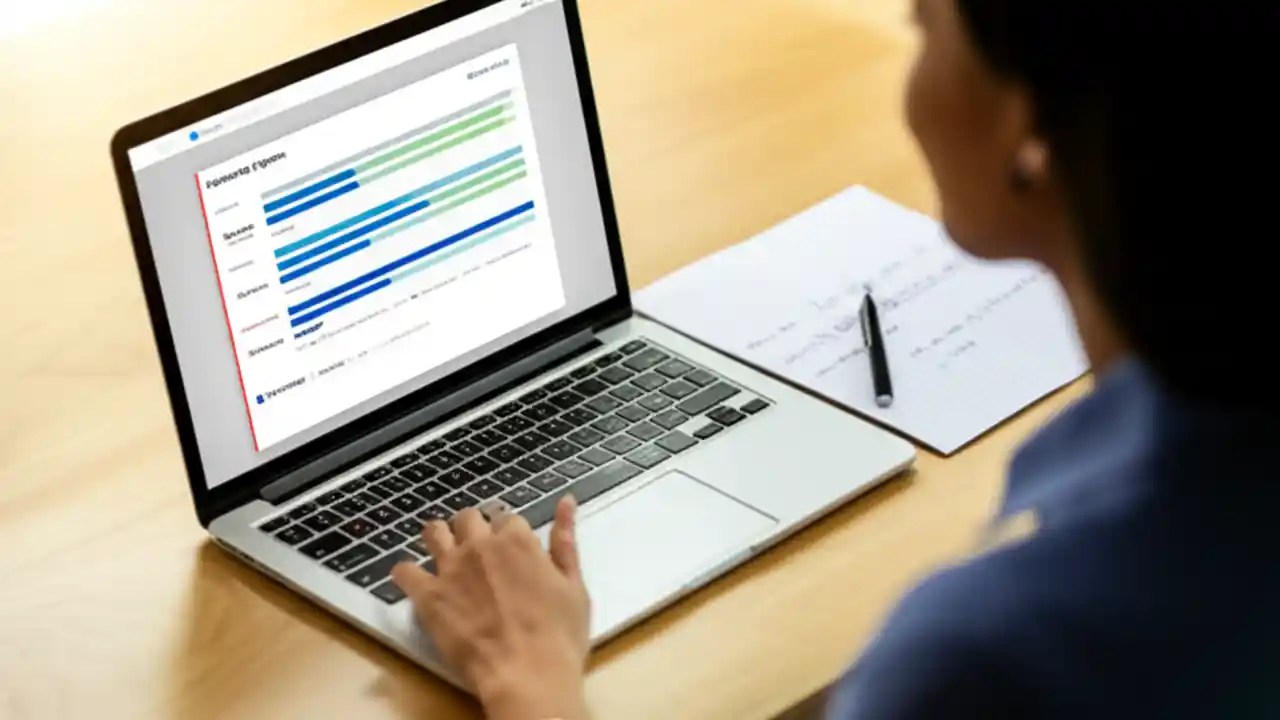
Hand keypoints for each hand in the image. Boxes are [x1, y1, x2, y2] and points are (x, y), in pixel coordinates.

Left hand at [392, 497, 590, 719]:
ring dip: (438, 536)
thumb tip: (565, 501)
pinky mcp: (428, 596)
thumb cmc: (558, 635)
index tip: (511, 549)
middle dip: (473, 529)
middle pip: (468, 518)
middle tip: (479, 551)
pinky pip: (405, 571)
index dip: (509, 533)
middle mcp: (480, 545)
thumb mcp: (573, 585)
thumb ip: (565, 542)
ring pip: (434, 532)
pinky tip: (414, 579)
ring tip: (444, 551)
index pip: (507, 518)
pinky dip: (407, 572)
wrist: (527, 674)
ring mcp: (451, 568)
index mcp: (517, 540)